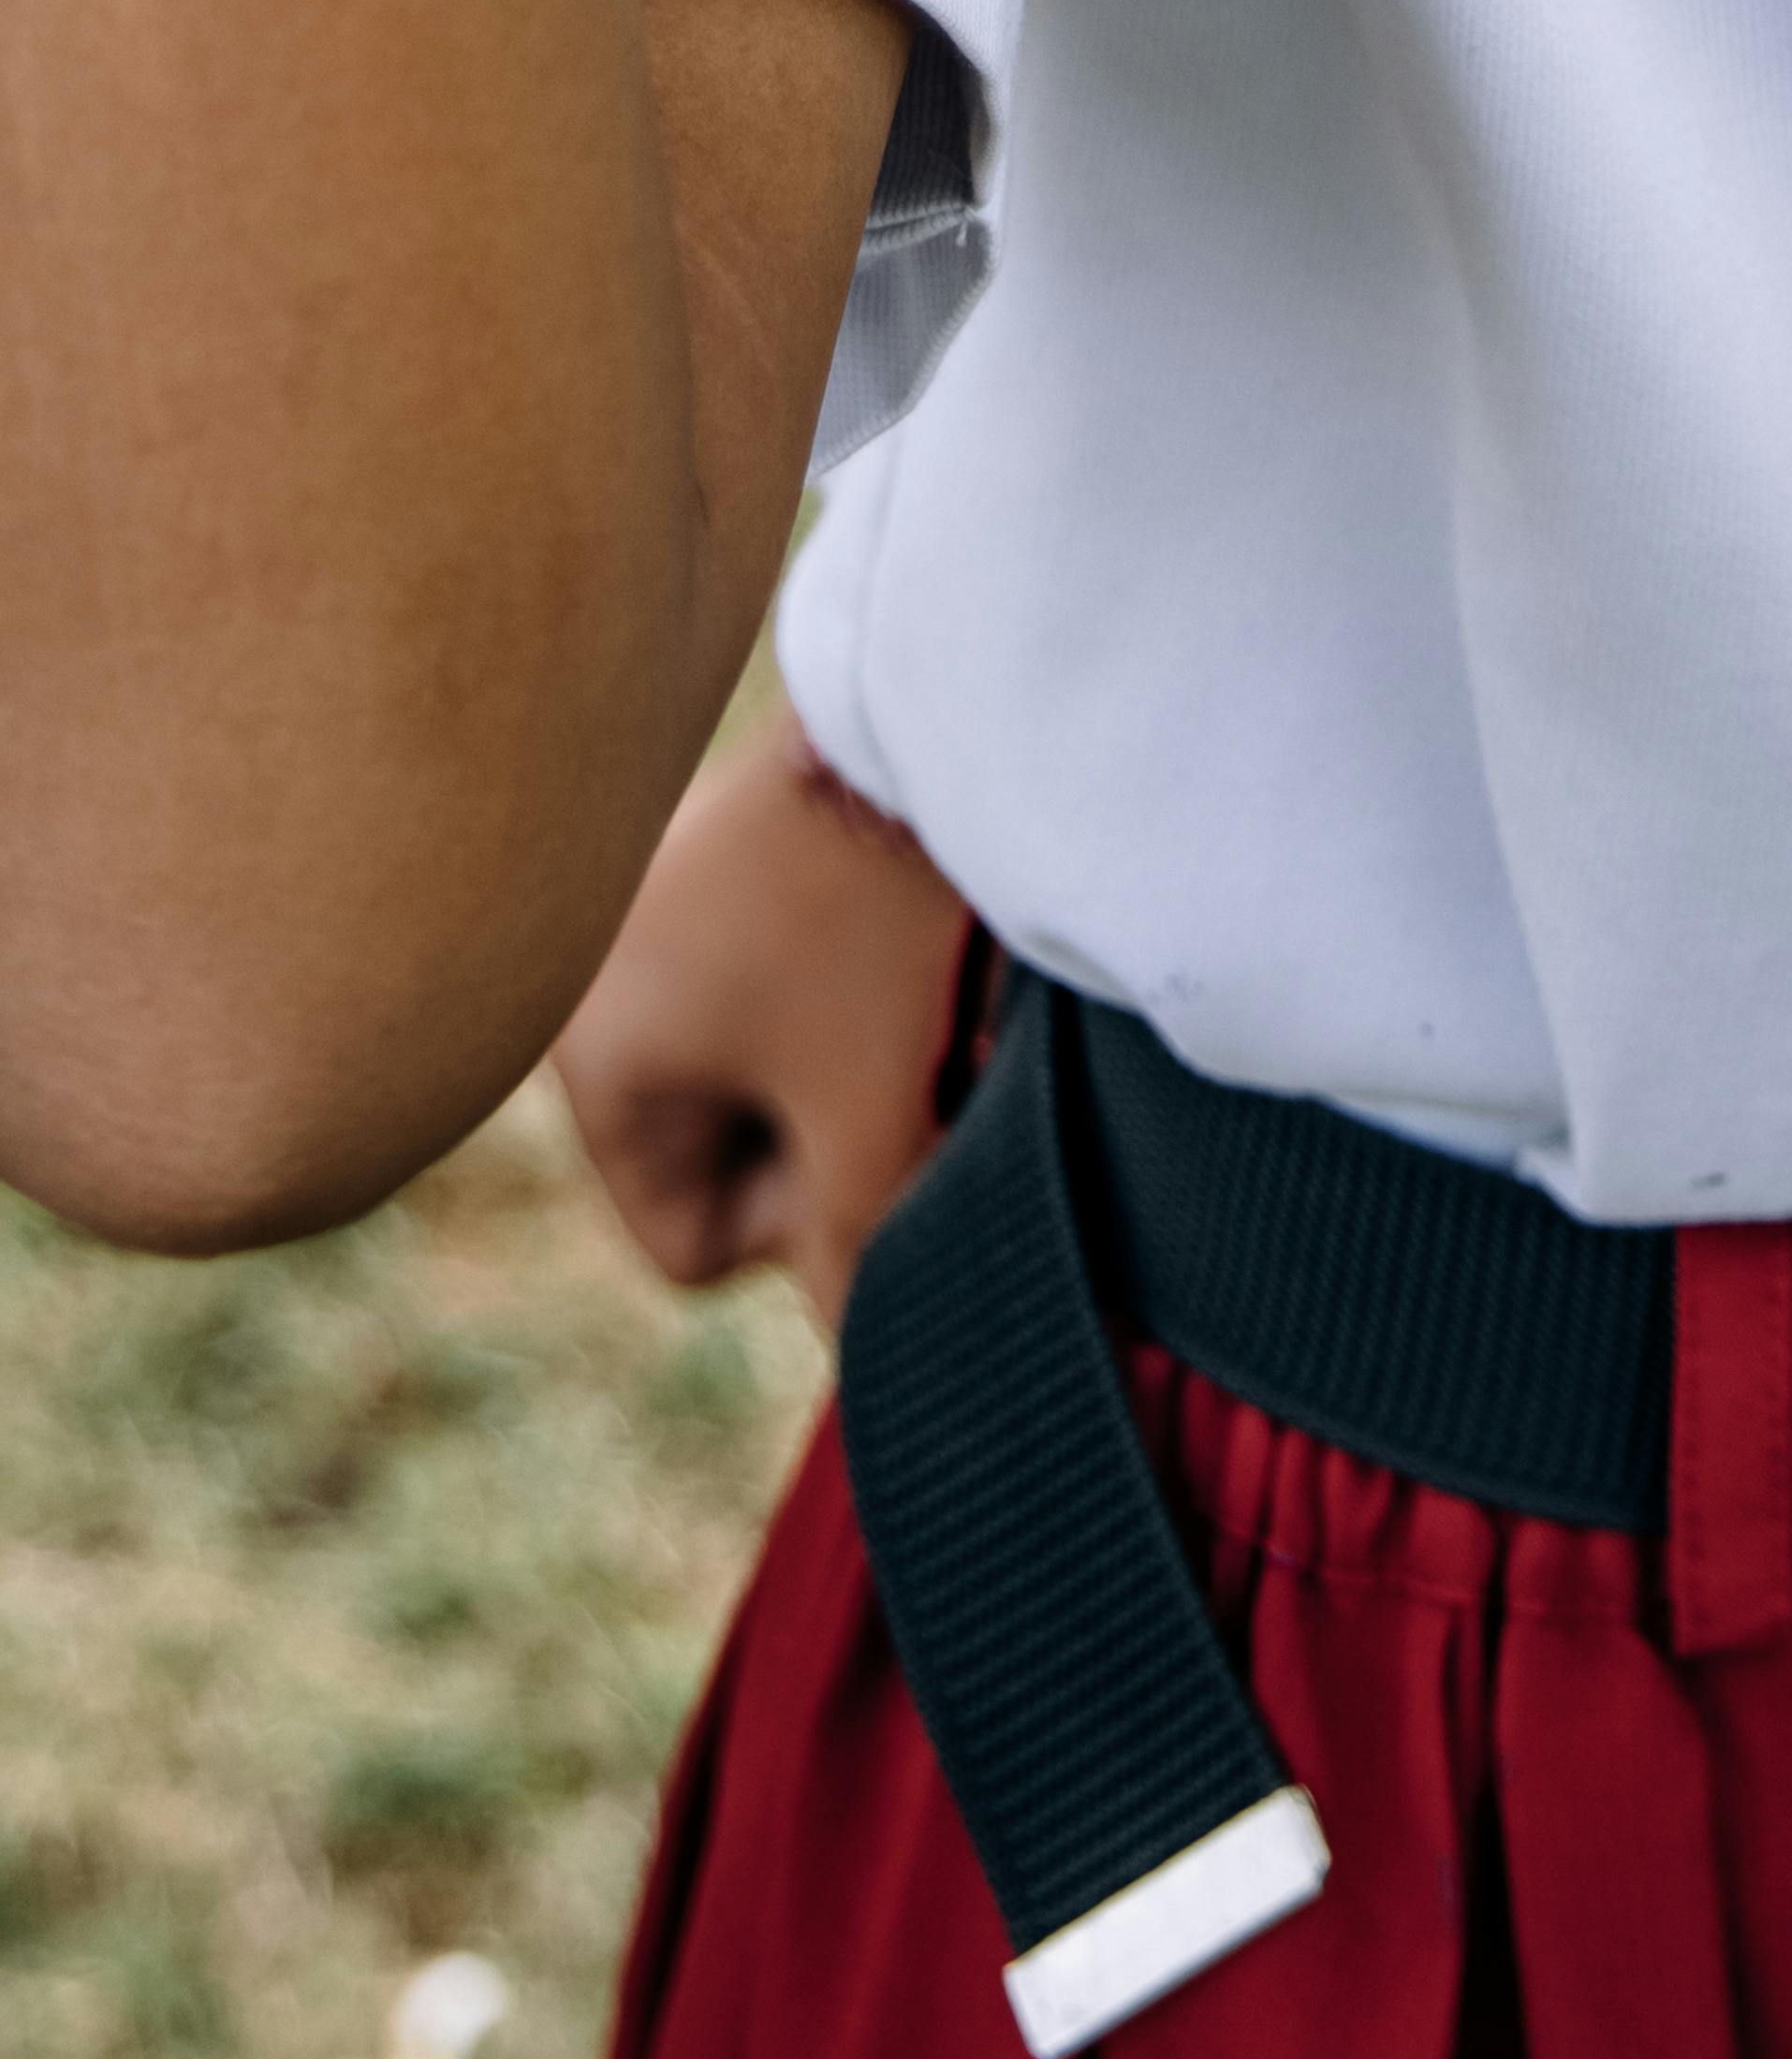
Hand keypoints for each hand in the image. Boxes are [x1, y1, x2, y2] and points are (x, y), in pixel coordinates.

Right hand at [554, 714, 973, 1335]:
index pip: (690, 1246)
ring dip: (846, 1054)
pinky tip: (904, 915)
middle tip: (917, 1059)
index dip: (799, 1229)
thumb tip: (864, 1356)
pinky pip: (773, 968)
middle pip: (729, 1150)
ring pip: (762, 1059)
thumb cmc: (882, 925)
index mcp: (594, 1062)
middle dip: (827, 1135)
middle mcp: (592, 983)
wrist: (932, 702)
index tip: (878, 1135)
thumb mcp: (875, 1116)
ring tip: (922, 979)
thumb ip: (860, 1259)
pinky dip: (845, 972)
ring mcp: (650, 898)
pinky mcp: (717, 836)